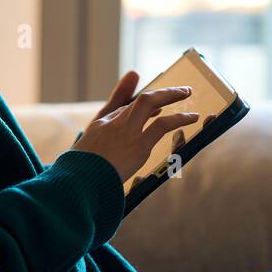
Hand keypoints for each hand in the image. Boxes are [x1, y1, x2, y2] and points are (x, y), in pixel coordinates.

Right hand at [71, 71, 201, 184]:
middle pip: (138, 101)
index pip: (122, 110)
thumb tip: (117, 123)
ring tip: (187, 93)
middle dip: (161, 93)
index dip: (143, 107)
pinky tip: (192, 117)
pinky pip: (162, 125)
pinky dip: (178, 118)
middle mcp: (112, 124)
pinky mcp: (138, 145)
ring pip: (148, 102)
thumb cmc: (82, 171)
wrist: (79, 181)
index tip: (158, 107)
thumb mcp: (89, 152)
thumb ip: (103, 142)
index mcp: (99, 126)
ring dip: (169, 95)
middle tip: (182, 91)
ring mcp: (125, 131)